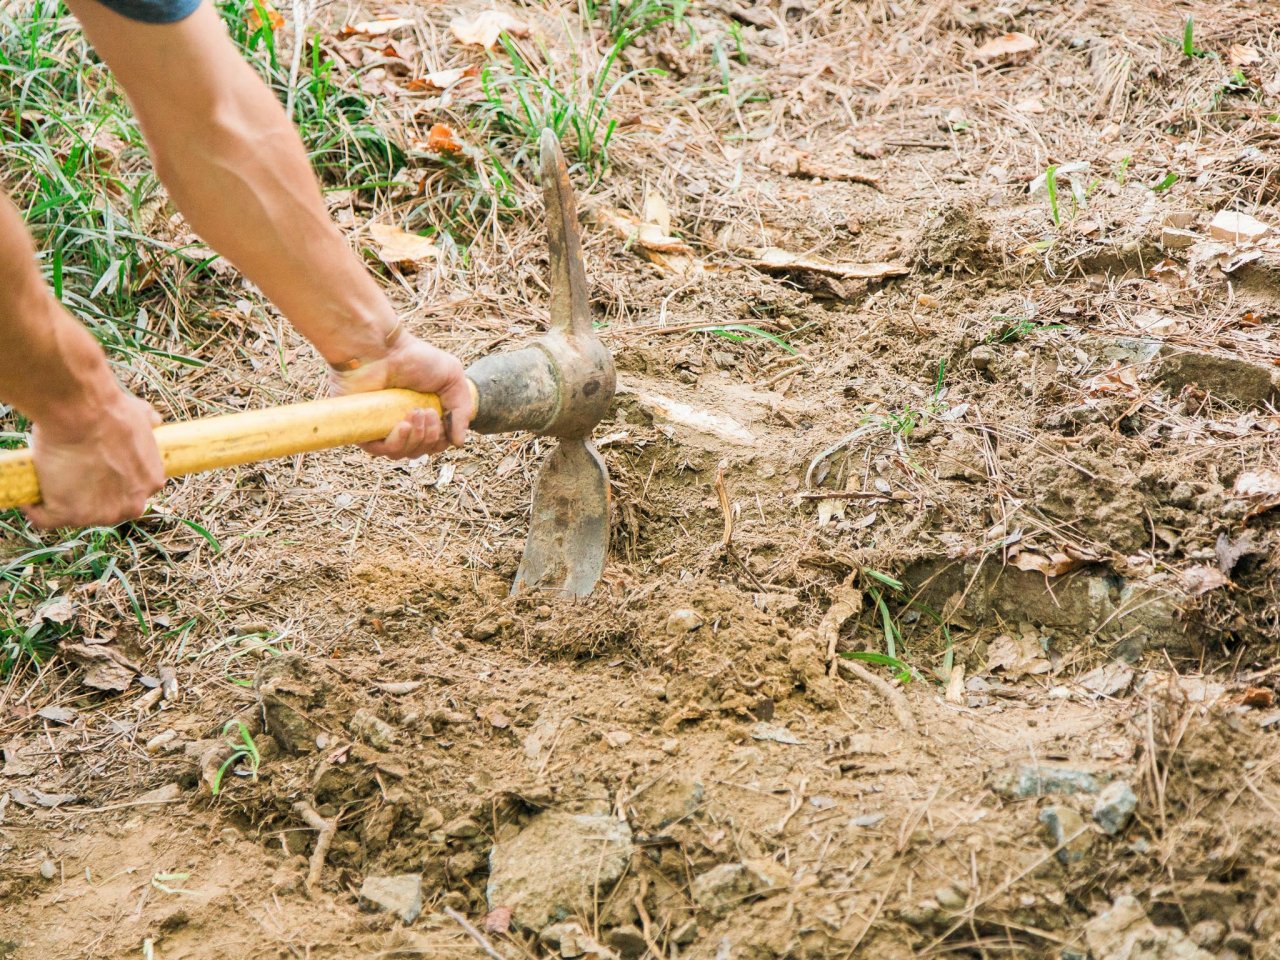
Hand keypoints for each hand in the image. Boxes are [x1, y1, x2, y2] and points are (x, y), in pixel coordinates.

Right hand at [24, 390, 164, 528]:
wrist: (82, 413)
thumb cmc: (109, 411)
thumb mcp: (141, 415)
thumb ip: (149, 422)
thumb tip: (153, 420)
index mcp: (151, 482)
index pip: (130, 492)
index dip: (110, 482)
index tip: (93, 470)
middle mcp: (132, 505)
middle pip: (106, 508)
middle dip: (89, 496)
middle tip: (69, 476)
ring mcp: (101, 514)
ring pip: (77, 515)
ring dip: (62, 502)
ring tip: (48, 482)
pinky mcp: (70, 515)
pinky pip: (46, 519)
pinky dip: (35, 509)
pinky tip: (30, 497)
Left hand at [328, 332, 472, 458]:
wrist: (382, 348)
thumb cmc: (415, 358)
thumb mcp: (453, 378)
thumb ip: (462, 410)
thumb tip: (459, 442)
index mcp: (424, 413)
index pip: (436, 443)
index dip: (441, 439)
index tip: (441, 417)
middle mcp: (403, 422)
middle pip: (421, 451)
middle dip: (430, 436)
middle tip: (426, 411)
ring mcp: (382, 426)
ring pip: (402, 454)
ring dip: (416, 438)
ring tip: (414, 414)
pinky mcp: (363, 427)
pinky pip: (380, 451)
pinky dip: (397, 443)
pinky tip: (403, 426)